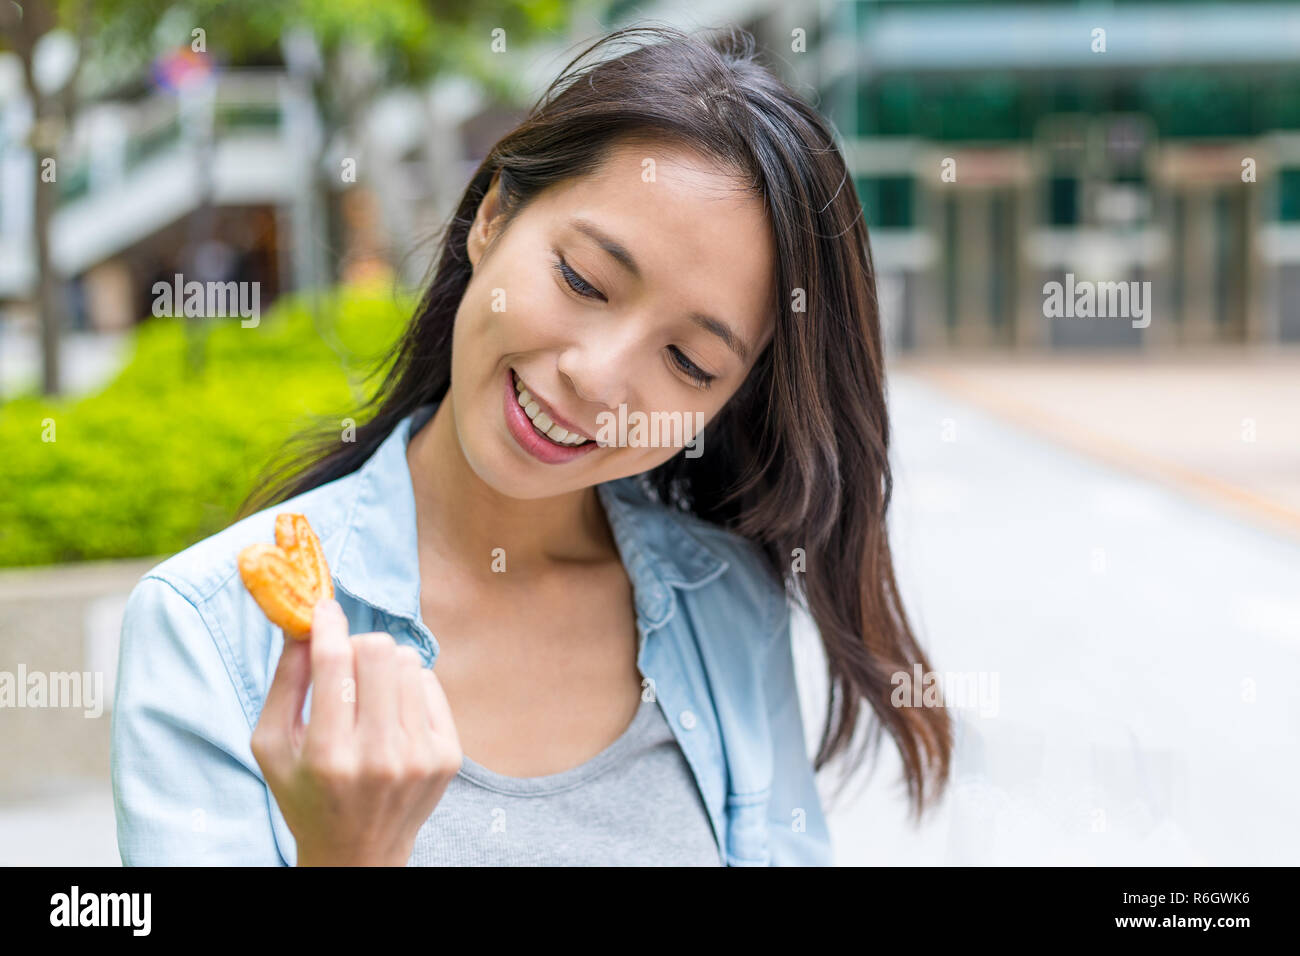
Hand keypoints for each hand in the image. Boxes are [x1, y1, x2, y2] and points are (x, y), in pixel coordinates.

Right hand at [250, 598, 461, 865]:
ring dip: (382, 665)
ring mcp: (420, 756)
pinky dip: (406, 686)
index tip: (323, 608)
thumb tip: (303, 622)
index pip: (335, 664)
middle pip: (379, 651)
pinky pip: (429, 684)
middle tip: (344, 663)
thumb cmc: (306, 795)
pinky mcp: (448, 756)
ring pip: (407, 662)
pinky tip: (390, 712)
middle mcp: (380, 756)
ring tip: (366, 694)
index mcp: (329, 755)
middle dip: (356, 645)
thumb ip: (285, 681)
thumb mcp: (273, 745)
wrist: (359, 854)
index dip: (328, 625)